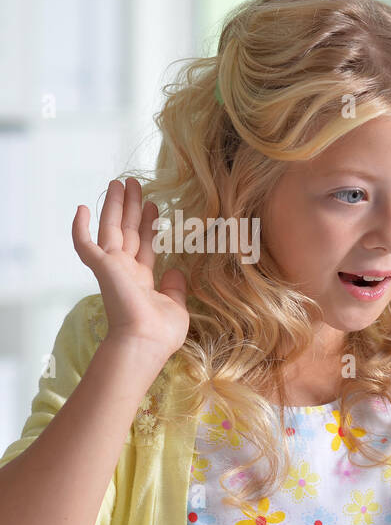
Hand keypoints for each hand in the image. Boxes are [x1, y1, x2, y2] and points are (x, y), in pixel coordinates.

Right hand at [72, 178, 189, 362]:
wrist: (145, 341)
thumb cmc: (161, 331)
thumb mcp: (176, 306)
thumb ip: (175, 287)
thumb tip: (176, 270)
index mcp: (142, 280)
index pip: (145, 245)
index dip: (149, 225)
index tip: (153, 207)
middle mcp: (125, 271)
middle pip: (128, 231)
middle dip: (131, 207)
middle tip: (134, 184)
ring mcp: (112, 267)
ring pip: (111, 228)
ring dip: (114, 205)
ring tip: (119, 183)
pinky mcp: (102, 266)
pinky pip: (85, 243)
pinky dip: (81, 226)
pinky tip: (83, 208)